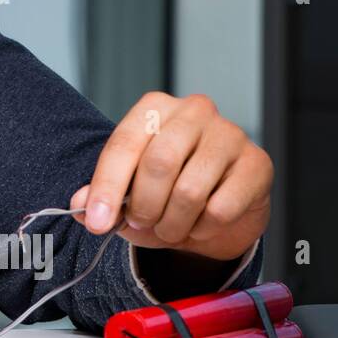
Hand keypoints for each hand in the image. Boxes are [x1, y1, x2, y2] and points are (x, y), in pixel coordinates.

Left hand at [70, 91, 271, 261]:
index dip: (106, 187)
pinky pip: (221, 209)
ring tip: (170, 227)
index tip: (97, 223)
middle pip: (159, 164)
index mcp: (155, 108)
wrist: (219, 209)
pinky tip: (202, 224)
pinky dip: (204, 228)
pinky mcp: (258, 164)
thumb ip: (100, 195)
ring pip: (190, 191)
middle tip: (141, 222)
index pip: (124, 144)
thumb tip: (80, 206)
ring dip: (173, 223)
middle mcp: (194, 111)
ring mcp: (230, 134)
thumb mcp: (128, 191)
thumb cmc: (168, 190)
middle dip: (144, 206)